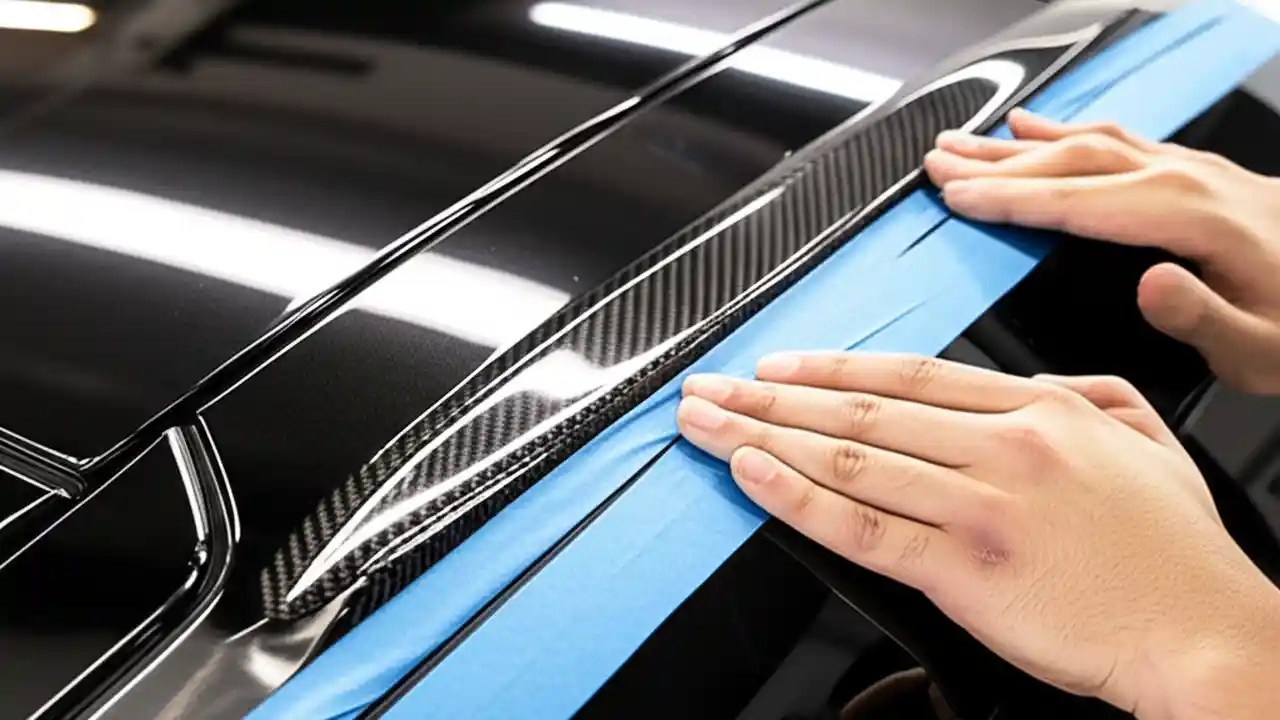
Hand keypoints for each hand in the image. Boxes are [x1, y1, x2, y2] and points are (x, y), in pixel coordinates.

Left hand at [675, 353, 1279, 718]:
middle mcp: (1002, 447)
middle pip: (860, 410)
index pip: (910, 376)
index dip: (832, 368)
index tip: (778, 364)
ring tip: (706, 422)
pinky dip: (797, 497)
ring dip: (763, 435)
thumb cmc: (1175, 552)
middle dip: (771, 395)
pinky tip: (751, 475)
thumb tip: (1029, 382)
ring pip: (848, 458)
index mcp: (1040, 410)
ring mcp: (979, 506)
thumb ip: (1083, 394)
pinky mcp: (964, 570)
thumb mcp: (1145, 438)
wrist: (1205, 633)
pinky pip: (862, 525)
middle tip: (711, 384)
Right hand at [923, 109, 1279, 394]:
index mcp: (1193, 219)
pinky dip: (1065, 131)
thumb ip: (1202, 318)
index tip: (957, 199)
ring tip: (964, 143)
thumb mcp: (1261, 351)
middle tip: (937, 164)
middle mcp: (1189, 181)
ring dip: (1019, 144)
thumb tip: (1151, 286)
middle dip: (996, 164)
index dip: (1011, 200)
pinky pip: (1116, 138)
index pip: (1078, 202)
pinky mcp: (1196, 173)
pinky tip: (1037, 128)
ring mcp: (1193, 170)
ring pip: (1088, 142)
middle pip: (1072, 161)